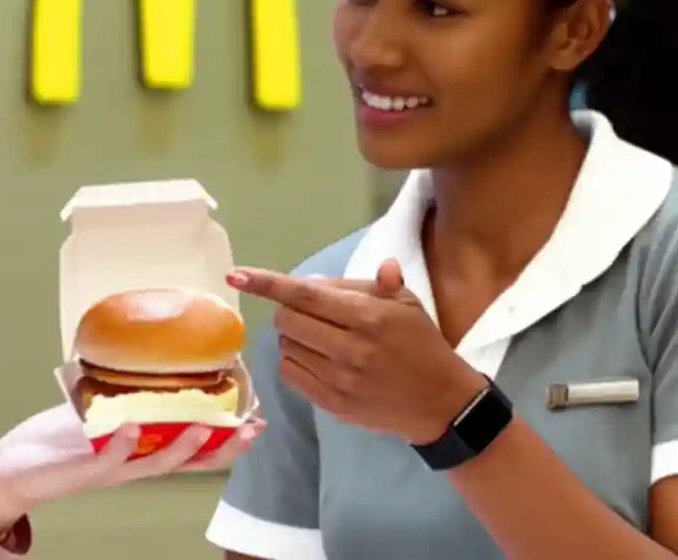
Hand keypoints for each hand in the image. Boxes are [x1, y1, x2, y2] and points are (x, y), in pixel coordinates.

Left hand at [0, 403, 263, 534]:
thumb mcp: (96, 410)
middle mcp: (134, 462)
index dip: (225, 438)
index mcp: (142, 448)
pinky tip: (133, 426)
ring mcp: (112, 468)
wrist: (12, 468)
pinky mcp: (85, 471)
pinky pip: (109, 459)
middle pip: (189, 461)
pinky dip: (123, 443)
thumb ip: (121, 391)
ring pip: (156, 463)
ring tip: (204, 426)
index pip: (193, 447)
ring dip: (182, 447)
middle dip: (222, 448)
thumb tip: (142, 352)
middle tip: (250, 431)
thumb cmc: (54, 440)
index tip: (255, 422)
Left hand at [227, 259, 485, 444]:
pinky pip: (290, 374)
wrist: (442, 403)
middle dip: (291, 311)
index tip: (235, 274)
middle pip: (286, 321)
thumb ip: (363, 285)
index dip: (266, 283)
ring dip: (294, 338)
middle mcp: (350, 348)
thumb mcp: (405, 303)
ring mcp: (339, 379)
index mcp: (367, 316)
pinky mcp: (332, 404)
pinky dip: (295, 361)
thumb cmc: (422, 344)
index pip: (305, 294)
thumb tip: (314, 280)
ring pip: (286, 347)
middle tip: (312, 314)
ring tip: (322, 339)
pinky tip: (317, 359)